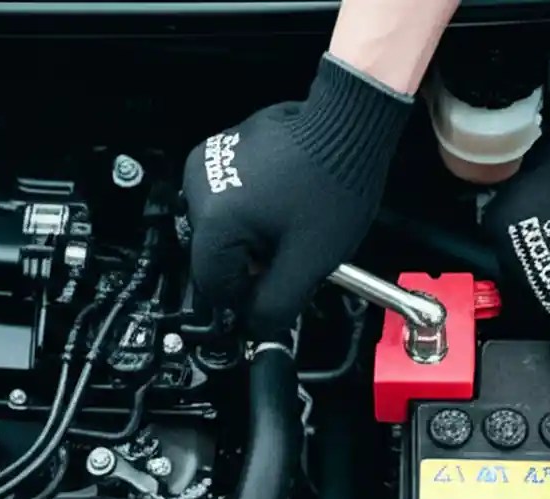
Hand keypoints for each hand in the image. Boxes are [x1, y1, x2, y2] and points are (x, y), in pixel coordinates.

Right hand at [183, 54, 411, 338]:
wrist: (348, 122)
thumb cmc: (333, 181)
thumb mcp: (309, 261)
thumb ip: (276, 304)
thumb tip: (258, 327)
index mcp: (213, 217)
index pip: (213, 284)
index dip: (244, 301)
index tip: (270, 300)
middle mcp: (201, 186)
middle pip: (218, 255)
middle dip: (254, 265)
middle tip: (293, 257)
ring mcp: (211, 162)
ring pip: (227, 227)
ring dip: (257, 238)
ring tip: (295, 226)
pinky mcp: (226, 149)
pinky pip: (234, 198)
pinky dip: (257, 211)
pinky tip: (289, 204)